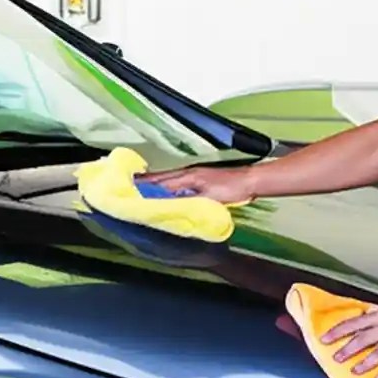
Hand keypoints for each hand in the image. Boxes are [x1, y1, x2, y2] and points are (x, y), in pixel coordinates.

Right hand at [140, 165, 255, 204]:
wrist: (250, 180)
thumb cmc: (232, 189)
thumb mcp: (209, 199)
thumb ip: (188, 201)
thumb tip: (169, 205)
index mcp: (188, 177)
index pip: (161, 183)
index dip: (145, 187)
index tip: (129, 189)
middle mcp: (188, 172)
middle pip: (162, 177)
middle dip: (145, 181)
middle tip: (128, 185)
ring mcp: (195, 173)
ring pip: (169, 177)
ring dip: (154, 181)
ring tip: (140, 185)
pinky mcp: (201, 177)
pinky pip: (177, 179)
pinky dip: (166, 183)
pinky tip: (165, 188)